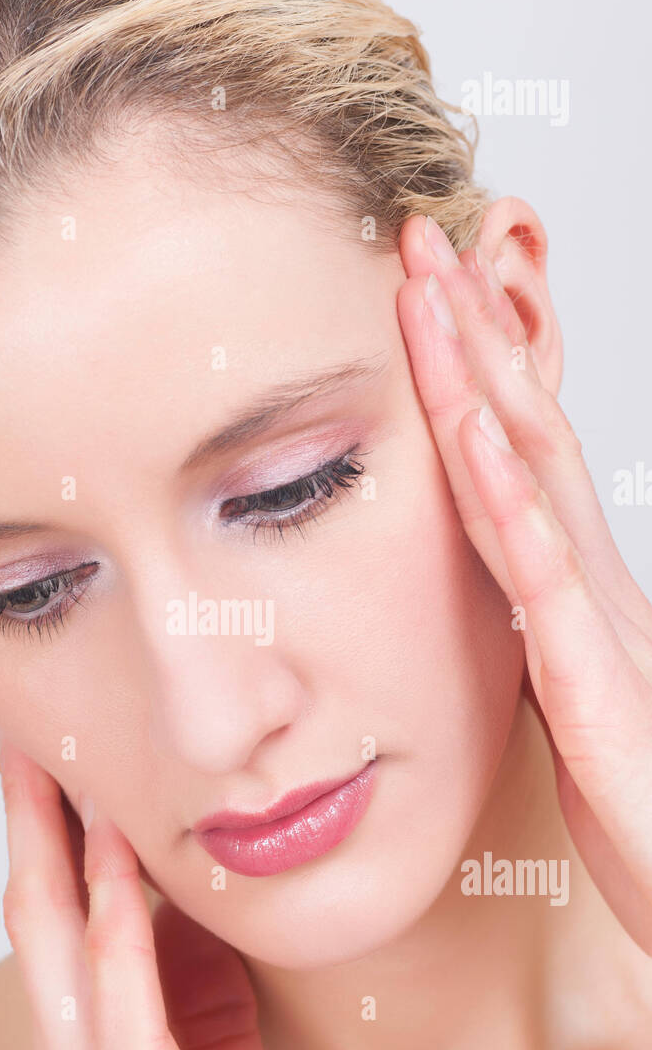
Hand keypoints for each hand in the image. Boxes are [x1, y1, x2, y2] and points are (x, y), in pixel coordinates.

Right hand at [0, 723, 353, 1049]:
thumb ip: (206, 1013)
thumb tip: (200, 931)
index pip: (60, 931)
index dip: (53, 844)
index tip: (57, 772)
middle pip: (34, 915)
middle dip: (25, 822)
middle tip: (19, 735)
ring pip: (54, 936)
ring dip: (53, 839)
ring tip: (50, 758)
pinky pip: (119, 991)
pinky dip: (111, 914)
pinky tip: (114, 854)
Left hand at [396, 213, 651, 953]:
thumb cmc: (637, 807)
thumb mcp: (567, 704)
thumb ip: (533, 639)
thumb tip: (494, 596)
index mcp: (573, 589)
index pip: (512, 458)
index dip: (470, 372)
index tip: (421, 295)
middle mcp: (589, 582)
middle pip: (523, 433)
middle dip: (469, 334)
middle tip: (419, 242)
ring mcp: (600, 620)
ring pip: (532, 477)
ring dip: (480, 380)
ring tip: (435, 292)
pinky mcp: (599, 680)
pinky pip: (543, 575)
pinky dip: (509, 497)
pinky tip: (476, 434)